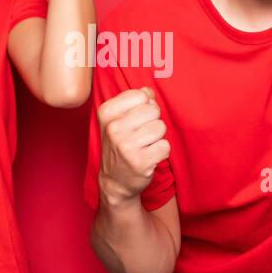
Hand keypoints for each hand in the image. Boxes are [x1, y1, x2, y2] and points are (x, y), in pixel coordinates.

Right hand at [96, 86, 169, 204]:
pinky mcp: (140, 162)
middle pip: (153, 110)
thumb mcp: (117, 119)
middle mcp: (113, 128)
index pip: (141, 95)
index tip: (134, 120)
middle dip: (152, 122)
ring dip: (157, 138)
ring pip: (161, 127)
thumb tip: (149, 91)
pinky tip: (149, 157)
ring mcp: (126, 146)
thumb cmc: (119, 145)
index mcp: (106, 113)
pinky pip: (165, 146)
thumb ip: (134, 100)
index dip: (144, 106)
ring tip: (144, 146)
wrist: (115, 181)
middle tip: (140, 136)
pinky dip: (161, 152)